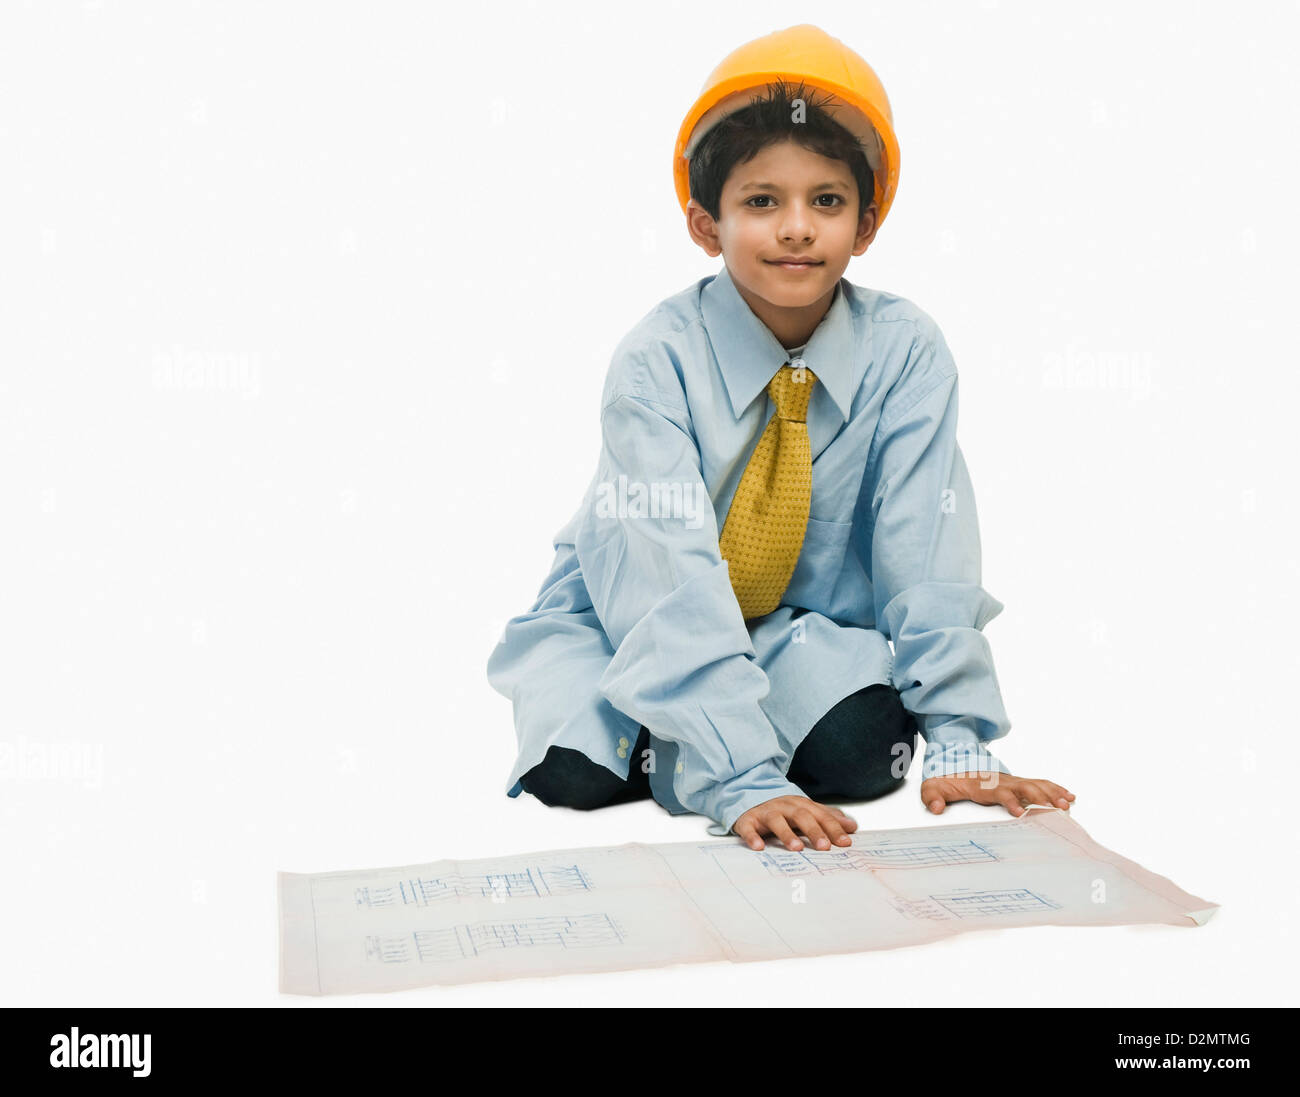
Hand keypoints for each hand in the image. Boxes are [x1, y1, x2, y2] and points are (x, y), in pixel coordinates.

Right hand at [732, 795, 858, 851]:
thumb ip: (829, 819)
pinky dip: (752, 836)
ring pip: (777, 821)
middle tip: (824, 847)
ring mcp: (766, 813)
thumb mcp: (807, 813)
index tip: (845, 842)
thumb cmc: (784, 812)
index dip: (833, 828)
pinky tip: (758, 847)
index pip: (821, 816)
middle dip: (814, 831)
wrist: (751, 799)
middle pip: (801, 816)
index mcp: (802, 805)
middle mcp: (785, 806)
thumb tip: (852, 826)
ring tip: (796, 848)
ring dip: (786, 834)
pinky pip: (749, 828)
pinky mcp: (748, 820)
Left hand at [920, 772, 1074, 817]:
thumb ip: (932, 797)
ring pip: (1035, 784)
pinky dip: (1055, 789)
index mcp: (983, 784)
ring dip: (1052, 793)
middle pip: (1024, 786)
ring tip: (1068, 804)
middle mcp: (1001, 781)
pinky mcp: (1018, 783)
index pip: (1000, 792)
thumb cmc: (946, 781)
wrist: (953, 765)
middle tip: (1056, 809)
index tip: (1020, 812)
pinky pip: (1039, 784)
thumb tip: (936, 809)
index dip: (1010, 800)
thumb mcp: (933, 787)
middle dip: (1040, 797)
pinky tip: (1069, 797)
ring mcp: (1011, 781)